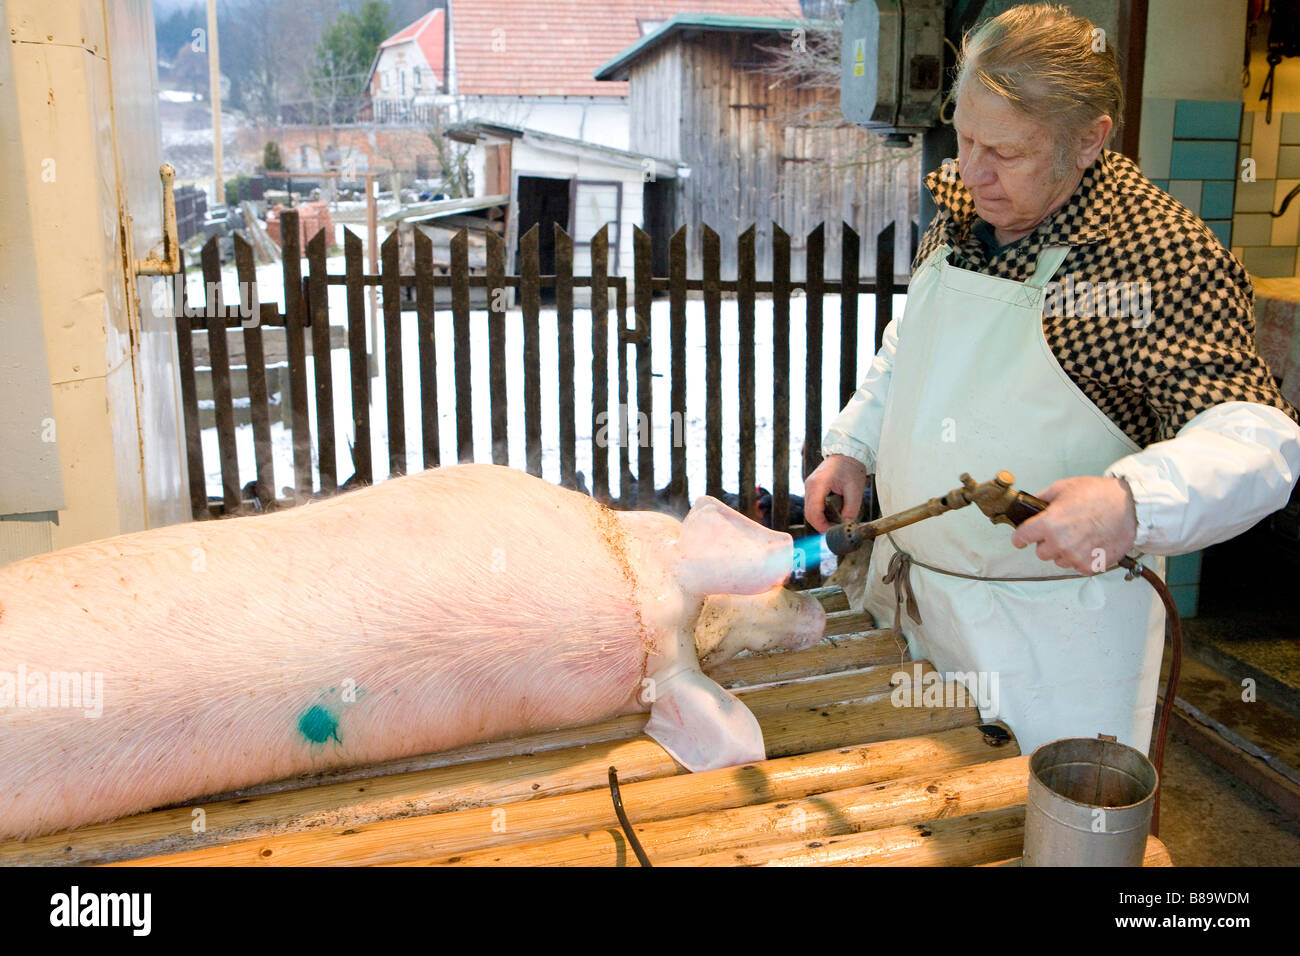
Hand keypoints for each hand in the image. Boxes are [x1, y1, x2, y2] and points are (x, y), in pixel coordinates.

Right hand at [804, 454, 867, 531]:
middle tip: (836, 530)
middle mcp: (809, 486)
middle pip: (809, 514)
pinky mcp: (812, 489)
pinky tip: (833, 515)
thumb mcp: (855, 490)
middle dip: (821, 525)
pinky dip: (821, 513)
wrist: (847, 454)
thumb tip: (846, 525)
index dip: (822, 526)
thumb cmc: (851, 468)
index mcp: (818, 485)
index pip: (813, 513)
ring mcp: (809, 487)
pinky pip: (813, 505)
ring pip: (810, 511)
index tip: (833, 532)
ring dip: (821, 519)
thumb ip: (851, 509)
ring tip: (836, 522)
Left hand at [1009, 476, 1137, 574]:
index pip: (1022, 537)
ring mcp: (1076, 557)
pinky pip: (1077, 566)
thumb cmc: (1100, 495)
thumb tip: (1032, 505)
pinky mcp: (1091, 566)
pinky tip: (1090, 544)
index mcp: (1050, 524)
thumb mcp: (1065, 487)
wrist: (1131, 506)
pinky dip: (1081, 558)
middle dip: (1047, 542)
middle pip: (1041, 552)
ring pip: (1059, 560)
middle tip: (1062, 530)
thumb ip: (1043, 499)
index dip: (1020, 537)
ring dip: (1065, 551)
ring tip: (1080, 535)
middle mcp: (1061, 543)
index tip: (1021, 539)